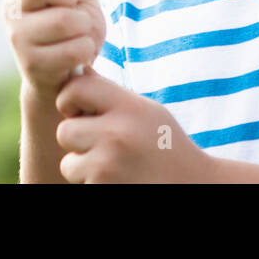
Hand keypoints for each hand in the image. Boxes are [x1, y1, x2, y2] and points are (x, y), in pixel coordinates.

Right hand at [1, 0, 106, 99]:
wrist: (68, 77)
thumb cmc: (73, 30)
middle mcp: (12, 6)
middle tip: (72, 7)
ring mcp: (18, 35)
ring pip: (64, 19)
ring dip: (84, 27)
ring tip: (78, 34)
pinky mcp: (31, 63)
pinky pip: (74, 48)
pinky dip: (86, 49)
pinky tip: (77, 55)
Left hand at [55, 67, 214, 182]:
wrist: (194, 186)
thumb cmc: (165, 145)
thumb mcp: (145, 110)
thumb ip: (110, 93)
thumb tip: (76, 69)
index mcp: (129, 107)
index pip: (74, 88)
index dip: (70, 99)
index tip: (82, 110)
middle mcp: (118, 135)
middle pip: (64, 131)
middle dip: (77, 140)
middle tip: (102, 144)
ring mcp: (110, 167)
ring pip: (68, 163)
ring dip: (83, 167)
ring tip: (113, 165)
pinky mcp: (104, 189)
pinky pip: (79, 184)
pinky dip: (93, 184)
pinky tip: (119, 180)